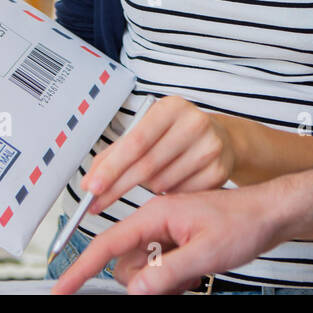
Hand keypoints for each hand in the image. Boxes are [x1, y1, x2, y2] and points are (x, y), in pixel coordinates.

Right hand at [50, 182, 286, 294]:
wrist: (271, 213)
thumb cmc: (244, 222)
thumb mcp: (206, 252)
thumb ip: (166, 272)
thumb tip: (134, 288)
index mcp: (156, 214)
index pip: (107, 243)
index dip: (81, 267)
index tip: (61, 288)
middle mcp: (157, 221)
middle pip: (126, 264)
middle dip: (144, 281)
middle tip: (180, 279)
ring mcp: (167, 233)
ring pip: (144, 270)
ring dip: (162, 282)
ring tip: (194, 274)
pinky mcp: (178, 243)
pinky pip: (161, 270)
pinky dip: (174, 278)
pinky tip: (196, 272)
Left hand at [83, 96, 235, 214]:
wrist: (221, 138)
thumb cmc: (176, 134)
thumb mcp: (148, 130)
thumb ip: (118, 152)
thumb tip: (90, 182)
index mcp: (172, 108)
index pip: (136, 141)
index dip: (112, 167)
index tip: (92, 187)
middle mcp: (194, 124)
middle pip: (147, 165)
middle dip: (116, 187)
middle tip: (95, 204)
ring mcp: (210, 148)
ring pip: (162, 184)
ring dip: (147, 189)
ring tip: (152, 179)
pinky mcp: (219, 171)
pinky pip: (180, 195)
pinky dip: (168, 196)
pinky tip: (171, 183)